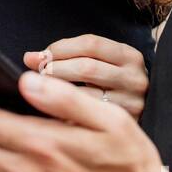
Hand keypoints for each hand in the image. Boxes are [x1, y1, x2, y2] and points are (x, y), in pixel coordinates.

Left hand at [24, 34, 148, 118]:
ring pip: (85, 95)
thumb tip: (31, 58)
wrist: (140, 119)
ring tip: (41, 92)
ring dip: (57, 92)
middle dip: (55, 69)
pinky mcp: (124, 126)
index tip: (40, 56)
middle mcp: (134, 78)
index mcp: (128, 55)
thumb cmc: (111, 86)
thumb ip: (71, 56)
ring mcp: (132, 103)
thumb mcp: (103, 64)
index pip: (90, 44)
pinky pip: (87, 119)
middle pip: (86, 68)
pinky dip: (66, 115)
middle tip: (37, 75)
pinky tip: (55, 114)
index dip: (60, 48)